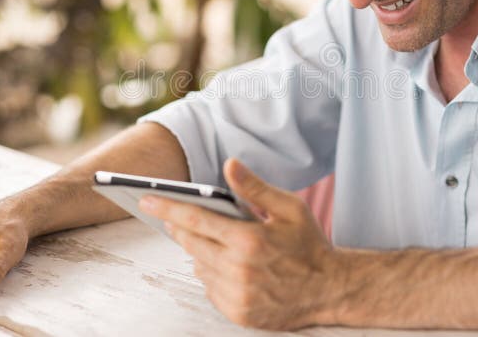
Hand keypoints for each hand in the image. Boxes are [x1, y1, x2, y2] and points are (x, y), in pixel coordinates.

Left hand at [139, 158, 342, 329]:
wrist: (331, 290)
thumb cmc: (310, 245)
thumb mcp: (290, 208)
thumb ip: (255, 187)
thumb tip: (229, 164)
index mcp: (249, 239)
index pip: (195, 219)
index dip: (167, 207)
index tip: (146, 199)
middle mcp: (238, 269)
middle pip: (191, 243)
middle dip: (180, 227)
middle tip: (174, 216)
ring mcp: (237, 294)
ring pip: (198, 265)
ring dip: (198, 250)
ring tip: (216, 241)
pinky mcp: (238, 312)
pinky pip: (210, 288)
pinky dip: (211, 273)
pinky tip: (226, 264)